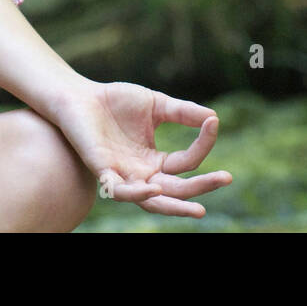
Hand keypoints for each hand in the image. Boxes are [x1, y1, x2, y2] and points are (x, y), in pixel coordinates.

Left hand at [52, 81, 232, 217]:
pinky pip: (121, 191)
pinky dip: (138, 193)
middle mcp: (141, 174)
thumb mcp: (157, 104)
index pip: (187, 162)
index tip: (213, 123)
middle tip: (226, 178)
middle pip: (176, 189)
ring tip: (199, 209)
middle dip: (202, 187)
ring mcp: (123, 175)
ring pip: (152, 201)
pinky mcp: (103, 171)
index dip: (202, 144)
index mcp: (154, 160)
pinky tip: (155, 189)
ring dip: (175, 207)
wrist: (80, 96)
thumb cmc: (116, 101)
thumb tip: (214, 118)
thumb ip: (183, 112)